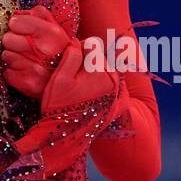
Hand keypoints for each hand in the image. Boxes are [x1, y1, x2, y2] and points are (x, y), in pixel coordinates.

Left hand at [1, 5, 70, 98]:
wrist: (70, 81)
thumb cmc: (60, 52)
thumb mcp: (57, 28)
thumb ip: (39, 15)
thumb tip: (17, 13)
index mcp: (51, 33)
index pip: (15, 22)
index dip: (16, 25)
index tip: (21, 30)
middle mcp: (44, 50)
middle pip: (7, 39)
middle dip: (13, 42)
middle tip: (24, 47)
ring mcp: (35, 68)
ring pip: (6, 55)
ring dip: (13, 58)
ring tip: (26, 60)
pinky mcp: (26, 83)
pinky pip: (7, 72)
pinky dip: (13, 73)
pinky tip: (25, 72)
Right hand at [11, 39, 122, 175]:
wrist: (65, 138)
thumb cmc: (59, 107)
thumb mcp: (60, 78)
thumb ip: (71, 56)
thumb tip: (77, 42)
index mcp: (99, 69)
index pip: (92, 45)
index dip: (78, 49)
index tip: (70, 60)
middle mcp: (114, 79)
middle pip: (101, 59)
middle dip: (88, 62)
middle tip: (74, 77)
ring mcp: (118, 94)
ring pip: (109, 73)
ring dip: (98, 75)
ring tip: (82, 88)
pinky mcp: (118, 107)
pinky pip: (121, 92)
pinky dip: (115, 90)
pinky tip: (101, 94)